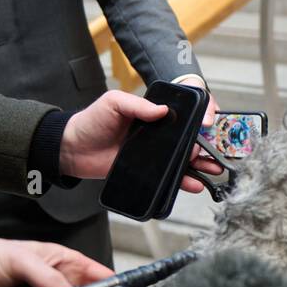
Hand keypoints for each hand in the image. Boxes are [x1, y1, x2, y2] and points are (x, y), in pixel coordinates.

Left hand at [60, 89, 221, 193]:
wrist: (72, 150)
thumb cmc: (91, 122)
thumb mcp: (113, 103)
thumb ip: (137, 105)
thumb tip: (163, 110)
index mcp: (151, 115)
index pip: (181, 117)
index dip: (198, 122)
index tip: (209, 127)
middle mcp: (156, 134)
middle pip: (186, 140)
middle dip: (204, 147)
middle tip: (214, 153)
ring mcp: (153, 154)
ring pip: (182, 160)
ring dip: (200, 165)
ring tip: (213, 169)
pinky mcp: (147, 171)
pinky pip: (169, 177)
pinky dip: (183, 181)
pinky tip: (195, 184)